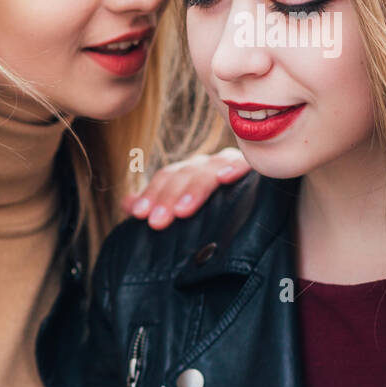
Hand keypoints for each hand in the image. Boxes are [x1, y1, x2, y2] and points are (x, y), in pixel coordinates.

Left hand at [120, 147, 250, 229]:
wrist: (257, 216)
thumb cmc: (214, 215)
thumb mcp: (182, 210)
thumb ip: (156, 204)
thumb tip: (128, 202)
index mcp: (190, 172)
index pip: (168, 178)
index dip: (152, 194)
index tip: (140, 215)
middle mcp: (209, 165)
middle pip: (185, 174)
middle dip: (168, 197)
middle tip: (157, 222)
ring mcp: (232, 164)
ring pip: (209, 170)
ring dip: (194, 189)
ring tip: (182, 210)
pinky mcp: (256, 170)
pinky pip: (246, 165)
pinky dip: (235, 168)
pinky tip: (225, 178)